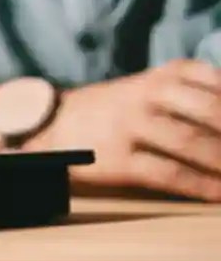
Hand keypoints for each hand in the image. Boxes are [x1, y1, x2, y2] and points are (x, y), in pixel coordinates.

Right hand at [30, 60, 220, 200]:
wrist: (55, 124)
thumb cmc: (122, 110)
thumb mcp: (157, 87)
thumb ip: (200, 95)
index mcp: (165, 74)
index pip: (219, 83)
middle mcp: (148, 94)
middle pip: (212, 111)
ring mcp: (131, 125)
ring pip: (192, 142)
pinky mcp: (118, 159)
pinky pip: (167, 173)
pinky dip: (201, 186)